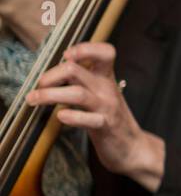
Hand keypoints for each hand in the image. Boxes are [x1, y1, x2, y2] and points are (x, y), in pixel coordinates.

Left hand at [25, 41, 164, 192]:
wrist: (132, 146)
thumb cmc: (109, 117)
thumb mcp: (101, 93)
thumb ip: (83, 79)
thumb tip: (55, 68)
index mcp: (106, 77)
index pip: (105, 52)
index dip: (85, 48)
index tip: (66, 55)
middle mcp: (106, 89)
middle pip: (75, 70)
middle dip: (50, 75)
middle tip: (39, 85)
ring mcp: (106, 107)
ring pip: (76, 93)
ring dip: (49, 95)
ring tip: (33, 100)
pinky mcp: (105, 126)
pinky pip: (88, 119)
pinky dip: (72, 117)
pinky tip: (61, 117)